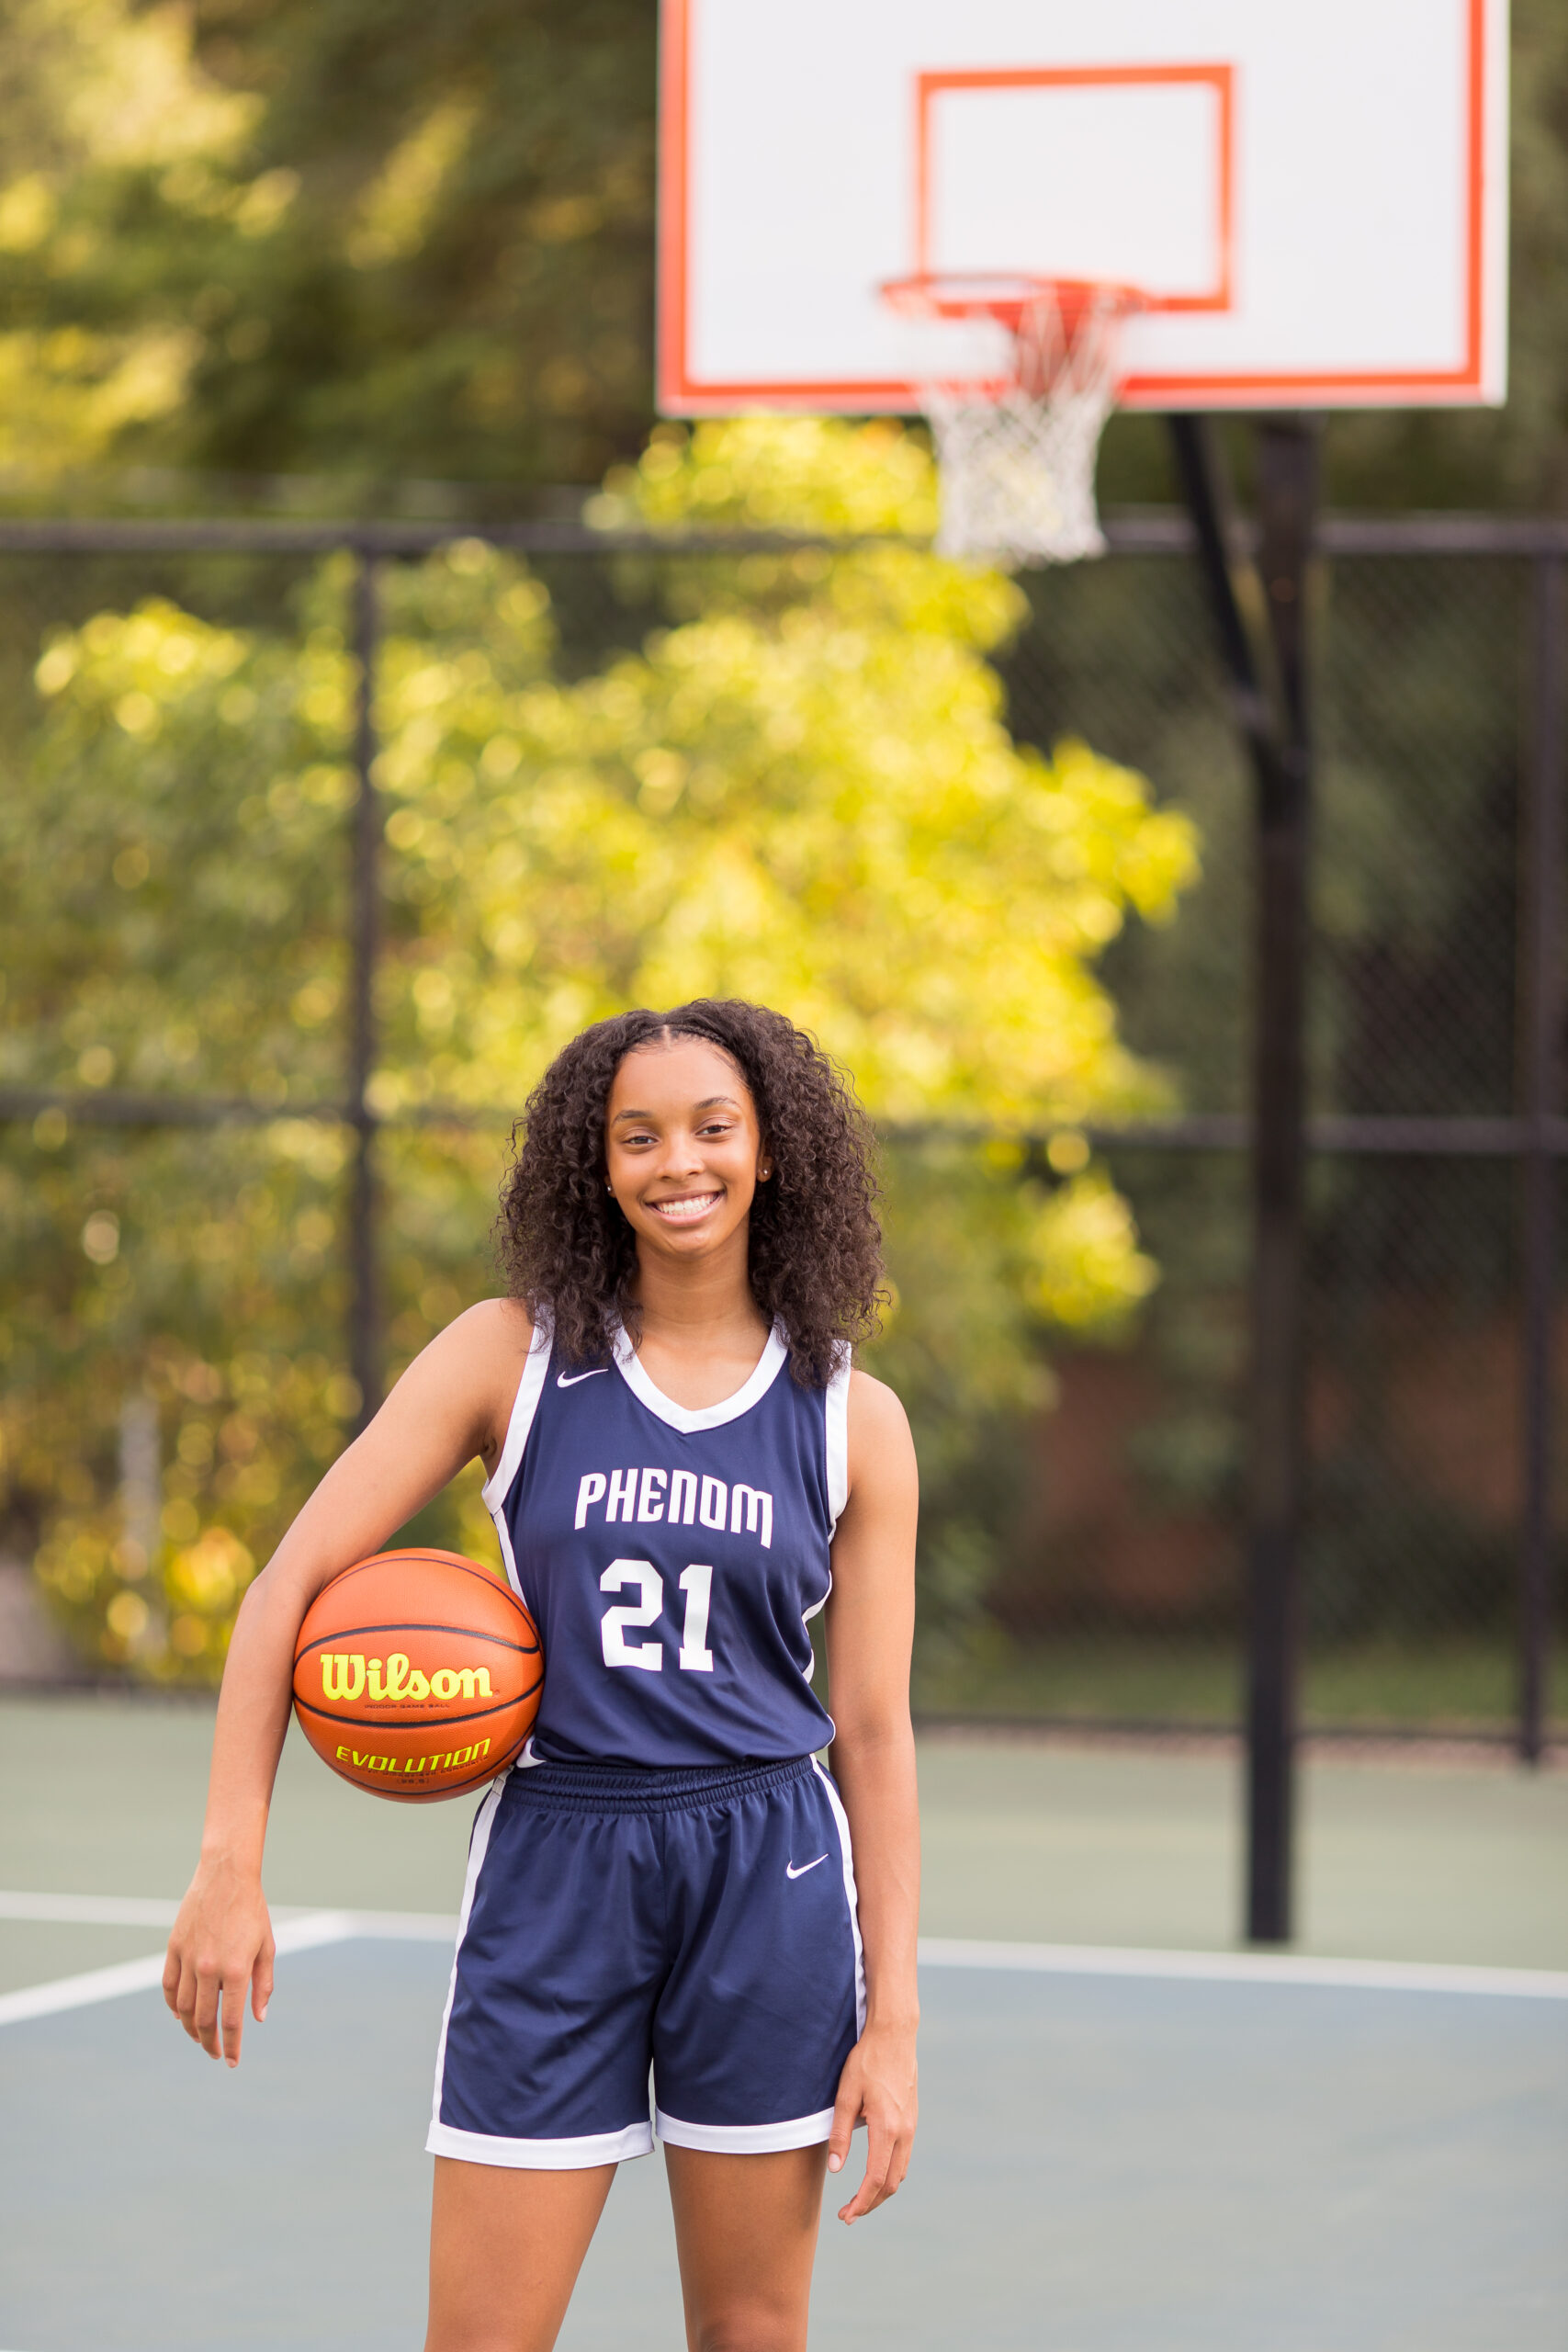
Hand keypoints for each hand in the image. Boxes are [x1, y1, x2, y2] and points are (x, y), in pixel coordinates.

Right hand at [162, 1855, 274, 2067]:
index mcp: (236, 1970)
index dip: (232, 2046)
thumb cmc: (252, 1910)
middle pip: (204, 2020)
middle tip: (215, 2053)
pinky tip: (181, 2015)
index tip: (232, 2061)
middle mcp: (209, 1968)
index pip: (231, 2021)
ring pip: (184, 2008)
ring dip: (191, 2028)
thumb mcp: (267, 1947)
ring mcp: (188, 1959)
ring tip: (200, 2037)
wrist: (227, 1875)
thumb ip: (263, 1985)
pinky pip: (169, 1987)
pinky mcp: (174, 1948)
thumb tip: (258, 2018)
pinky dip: (174, 2006)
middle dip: (209, 2043)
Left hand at [826, 2018, 917, 2222]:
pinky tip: (874, 2173)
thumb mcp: (846, 2094)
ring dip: (881, 2191)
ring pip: (900, 2173)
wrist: (895, 2035)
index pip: (876, 2179)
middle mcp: (904, 2132)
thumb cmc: (866, 2061)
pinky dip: (890, 2174)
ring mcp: (911, 2126)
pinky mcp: (911, 2119)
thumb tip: (835, 2169)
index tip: (846, 2215)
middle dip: (870, 2203)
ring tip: (859, 2199)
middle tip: (848, 2214)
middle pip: (891, 2183)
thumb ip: (840, 2133)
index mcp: (887, 2128)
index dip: (861, 2203)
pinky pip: (903, 2157)